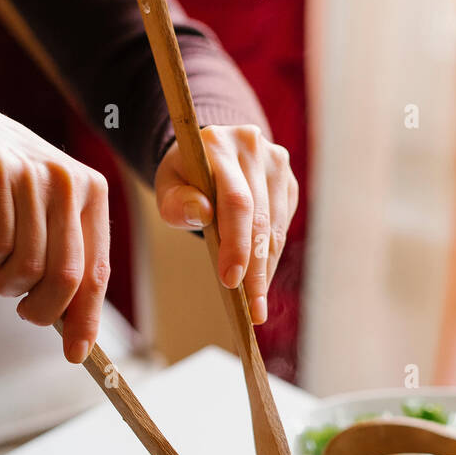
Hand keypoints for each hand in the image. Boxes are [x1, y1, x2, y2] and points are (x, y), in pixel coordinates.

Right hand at [0, 96, 109, 363]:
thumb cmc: (0, 186)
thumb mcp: (44, 214)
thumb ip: (65, 259)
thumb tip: (77, 332)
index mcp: (93, 192)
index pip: (97, 272)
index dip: (86, 319)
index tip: (75, 354)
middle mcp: (70, 180)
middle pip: (65, 278)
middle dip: (40, 309)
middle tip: (20, 307)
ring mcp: (33, 172)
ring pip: (28, 266)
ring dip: (5, 282)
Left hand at [154, 125, 298, 324]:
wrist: (209, 154)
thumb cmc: (184, 176)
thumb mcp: (167, 186)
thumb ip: (176, 202)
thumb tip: (201, 214)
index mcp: (219, 145)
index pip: (236, 202)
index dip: (236, 244)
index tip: (231, 282)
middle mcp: (253, 148)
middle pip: (261, 219)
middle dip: (256, 269)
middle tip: (252, 309)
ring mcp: (276, 163)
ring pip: (276, 227)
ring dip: (266, 269)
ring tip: (257, 305)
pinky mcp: (288, 182)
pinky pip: (283, 227)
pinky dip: (271, 257)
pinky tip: (261, 281)